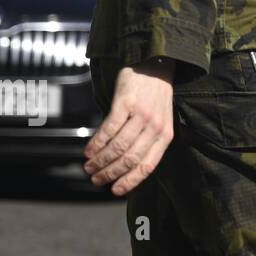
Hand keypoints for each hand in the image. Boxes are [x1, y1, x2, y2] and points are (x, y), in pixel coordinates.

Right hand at [83, 58, 174, 195]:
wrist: (155, 64)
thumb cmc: (154, 96)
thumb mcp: (159, 120)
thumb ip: (146, 141)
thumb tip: (125, 167)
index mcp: (165, 135)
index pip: (148, 165)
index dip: (130, 181)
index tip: (114, 191)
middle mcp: (156, 126)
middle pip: (130, 158)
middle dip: (110, 173)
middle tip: (95, 179)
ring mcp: (142, 114)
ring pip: (118, 146)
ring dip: (100, 160)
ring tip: (89, 166)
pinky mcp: (127, 102)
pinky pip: (109, 129)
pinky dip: (97, 143)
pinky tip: (89, 151)